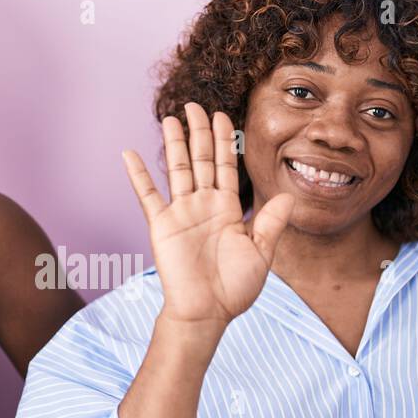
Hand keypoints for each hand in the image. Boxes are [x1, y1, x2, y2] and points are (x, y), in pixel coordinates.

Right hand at [122, 103, 294, 328]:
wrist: (207, 313)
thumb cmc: (234, 289)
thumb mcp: (260, 253)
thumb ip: (271, 223)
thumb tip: (288, 195)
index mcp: (227, 209)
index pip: (225, 166)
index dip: (225, 141)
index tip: (224, 116)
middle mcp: (203, 205)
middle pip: (200, 159)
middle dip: (200, 131)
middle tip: (196, 105)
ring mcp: (181, 213)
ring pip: (177, 169)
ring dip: (174, 143)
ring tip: (171, 117)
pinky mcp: (161, 225)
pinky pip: (148, 195)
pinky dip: (138, 175)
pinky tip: (130, 154)